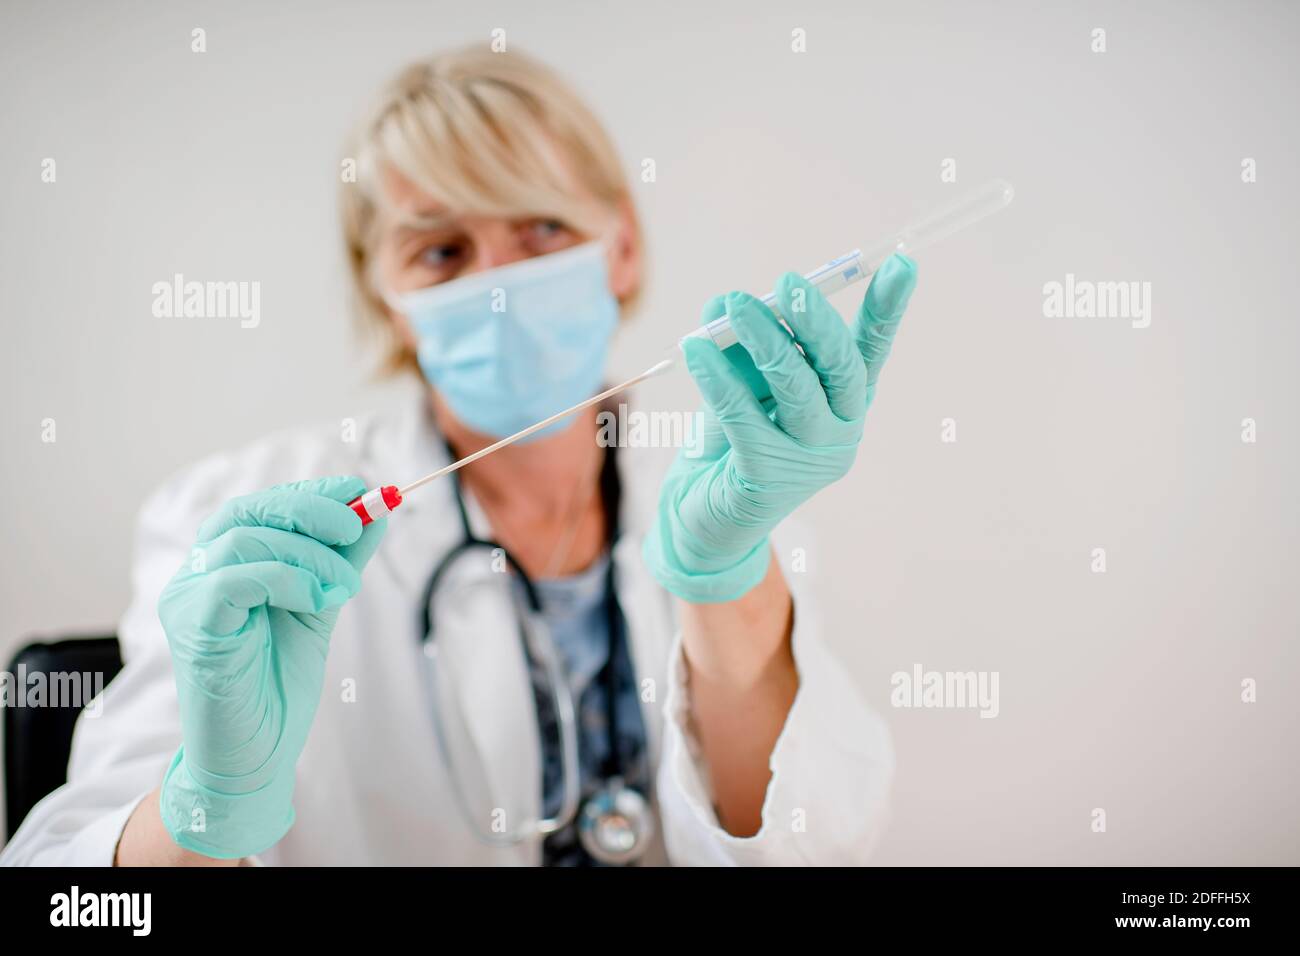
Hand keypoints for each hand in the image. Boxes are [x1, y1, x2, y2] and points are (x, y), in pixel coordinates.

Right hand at [157, 476, 385, 857]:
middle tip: (357, 526)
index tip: (359, 489)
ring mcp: (187, 596)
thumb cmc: (277, 684)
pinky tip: (317, 600)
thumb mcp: (320, 606)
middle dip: (311, 510)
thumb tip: (377, 514)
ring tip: (344, 587)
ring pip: (246, 540)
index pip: (261, 505)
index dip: (310, 493)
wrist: (254, 754)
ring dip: (310, 555)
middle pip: (248, 511)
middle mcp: (196, 572)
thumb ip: (340, 560)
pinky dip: (286, 579)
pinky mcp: (192, 625)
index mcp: (224, 563)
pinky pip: (235, 579)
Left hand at [643, 253, 916, 601]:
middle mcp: (839, 429)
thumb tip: (726, 303)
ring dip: (764, 339)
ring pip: (796, 387)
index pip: (871, 349)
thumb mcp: (742, 385)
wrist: (701, 519)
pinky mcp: (768, 477)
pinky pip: (744, 415)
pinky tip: (695, 350)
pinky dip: (717, 379)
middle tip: (788, 282)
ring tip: (733, 304)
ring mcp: (809, 458)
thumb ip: (741, 347)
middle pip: (839, 366)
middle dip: (815, 320)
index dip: (888, 307)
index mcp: (843, 401)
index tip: (902, 261)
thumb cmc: (730, 443)